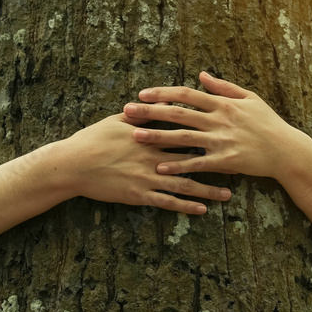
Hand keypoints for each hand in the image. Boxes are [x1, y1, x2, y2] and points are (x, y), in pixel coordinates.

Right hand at [61, 102, 232, 213]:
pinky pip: (167, 202)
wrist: (72, 165)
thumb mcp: (117, 120)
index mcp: (150, 135)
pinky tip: (201, 210)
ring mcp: (147, 177)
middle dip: (217, 163)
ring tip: (228, 194)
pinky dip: (185, 206)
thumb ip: (142, 113)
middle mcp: (153, 155)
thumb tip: (160, 101)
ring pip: (184, 183)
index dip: (208, 134)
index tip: (229, 135)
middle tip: (240, 165)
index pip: (185, 132)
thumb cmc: (92, 140)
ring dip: (208, 189)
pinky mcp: (139, 195)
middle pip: (192, 159)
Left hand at [122, 71, 311, 183]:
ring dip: (157, 137)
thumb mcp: (250, 99)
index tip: (142, 94)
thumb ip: (224, 87)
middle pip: (178, 113)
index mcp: (223, 103)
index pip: (187, 94)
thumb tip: (202, 74)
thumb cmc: (269, 124)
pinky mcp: (226, 161)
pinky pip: (197, 164)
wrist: (287, 150)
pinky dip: (178, 165)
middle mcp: (219, 120)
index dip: (163, 93)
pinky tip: (160, 168)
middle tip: (126, 111)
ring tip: (135, 137)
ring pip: (183, 137)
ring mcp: (222, 141)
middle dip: (150, 111)